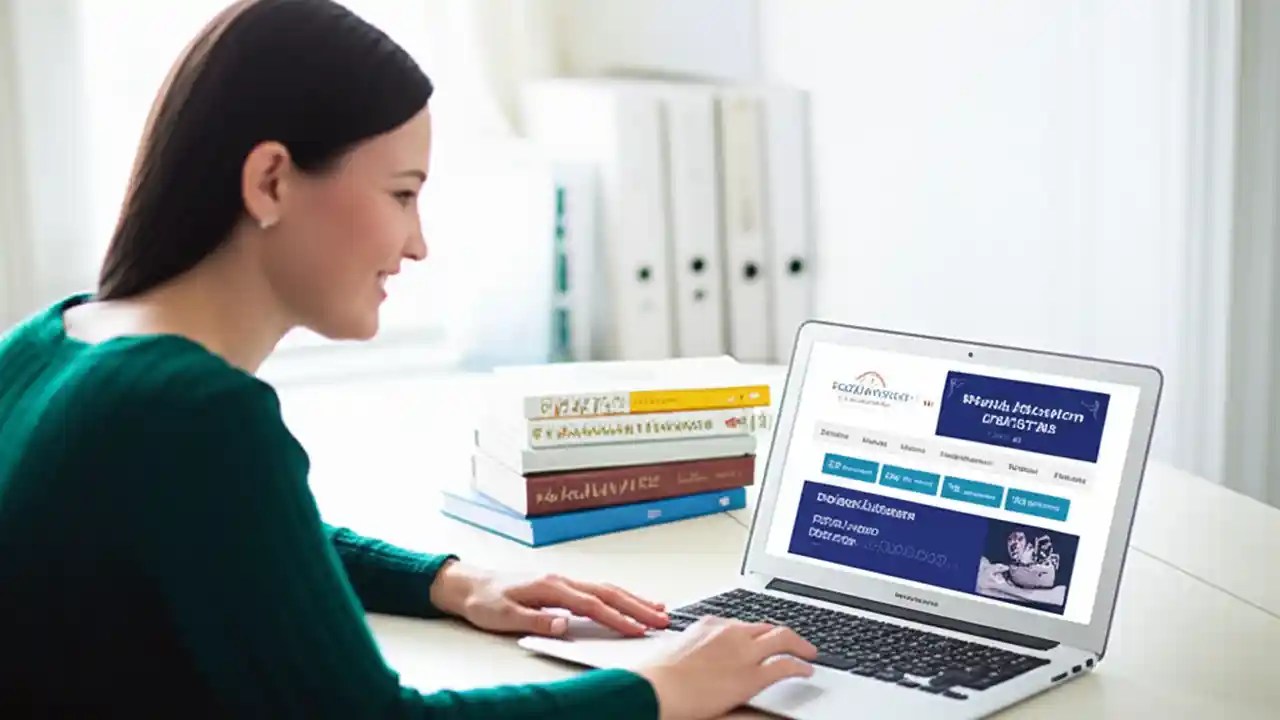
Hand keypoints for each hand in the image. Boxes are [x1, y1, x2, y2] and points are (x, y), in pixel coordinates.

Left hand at [429, 560, 668, 636]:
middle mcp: (562, 581)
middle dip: (637, 607)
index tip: (637, 630)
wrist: (469, 584)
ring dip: (633, 600)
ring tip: (658, 610)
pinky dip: (619, 596)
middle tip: (662, 620)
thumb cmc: (484, 600)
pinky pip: (597, 590)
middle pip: (608, 593)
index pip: (592, 605)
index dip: (617, 618)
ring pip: (606, 589)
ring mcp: (564, 582)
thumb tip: (565, 625)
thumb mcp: (504, 616)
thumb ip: (536, 620)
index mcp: (551, 587)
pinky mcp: (562, 588)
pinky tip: (629, 602)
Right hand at [638, 616, 817, 719]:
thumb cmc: (658, 678)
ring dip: (798, 644)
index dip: (755, 632)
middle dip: (781, 633)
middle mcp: (729, 632)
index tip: (759, 637)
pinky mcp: (753, 675)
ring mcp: (743, 652)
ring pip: (782, 638)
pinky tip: (806, 670)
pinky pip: (786, 665)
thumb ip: (695, 647)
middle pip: (766, 626)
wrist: (656, 690)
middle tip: (792, 641)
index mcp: (709, 625)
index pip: (741, 624)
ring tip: (807, 652)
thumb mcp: (677, 651)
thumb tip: (697, 653)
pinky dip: (800, 666)